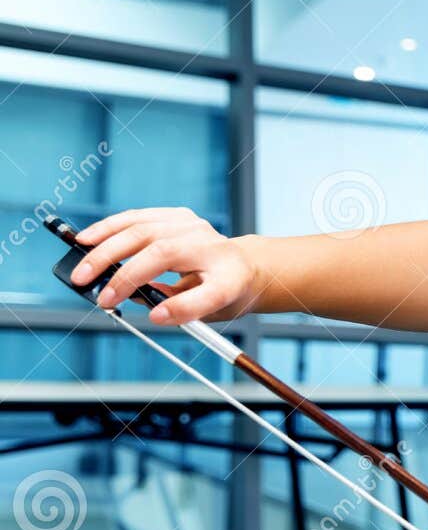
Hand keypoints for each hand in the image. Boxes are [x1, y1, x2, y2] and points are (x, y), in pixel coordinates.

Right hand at [67, 207, 261, 324]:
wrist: (244, 266)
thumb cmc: (228, 290)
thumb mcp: (217, 309)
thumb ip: (187, 310)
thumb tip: (155, 314)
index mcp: (224, 270)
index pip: (186, 277)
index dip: (160, 294)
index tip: (136, 310)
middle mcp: (207, 241)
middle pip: (156, 247)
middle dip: (118, 267)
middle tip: (87, 284)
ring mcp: (191, 224)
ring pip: (142, 225)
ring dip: (106, 240)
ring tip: (80, 253)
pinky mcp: (177, 215)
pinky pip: (138, 216)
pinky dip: (111, 226)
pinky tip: (90, 237)